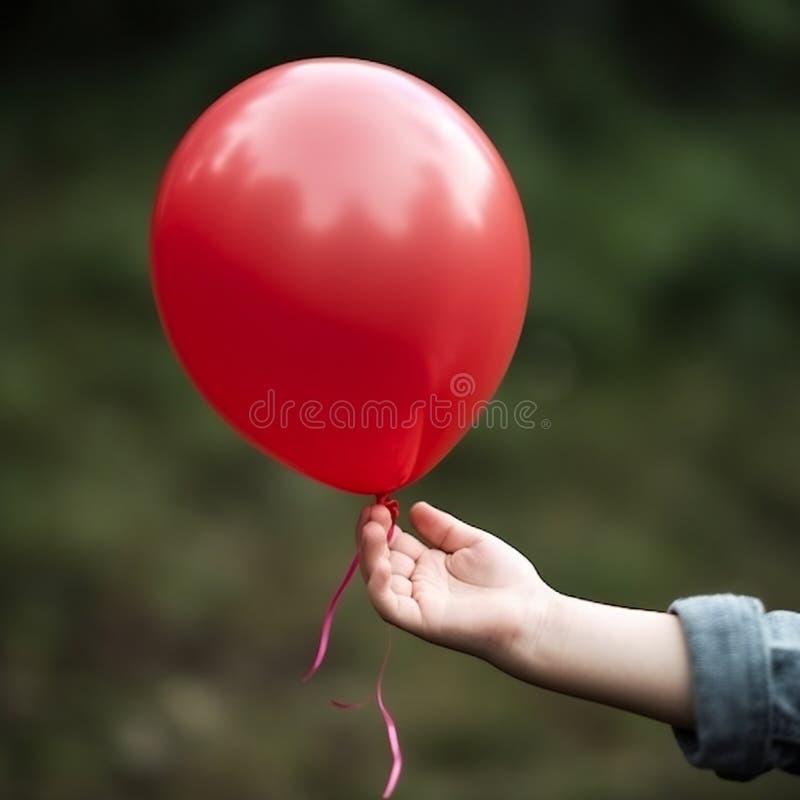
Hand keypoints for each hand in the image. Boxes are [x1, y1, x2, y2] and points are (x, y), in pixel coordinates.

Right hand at [356, 501, 555, 673]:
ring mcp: (417, 602)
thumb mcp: (471, 543)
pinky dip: (378, 584)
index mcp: (428, 565)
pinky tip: (381, 561)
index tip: (381, 504)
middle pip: (379, 559)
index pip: (393, 543)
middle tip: (373, 511)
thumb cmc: (508, 581)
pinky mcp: (420, 620)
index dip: (383, 524)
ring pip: (378, 580)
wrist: (531, 614)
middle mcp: (418, 584)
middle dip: (371, 534)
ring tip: (372, 527)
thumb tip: (414, 508)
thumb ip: (441, 528)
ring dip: (369, 554)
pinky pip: (388, 604)